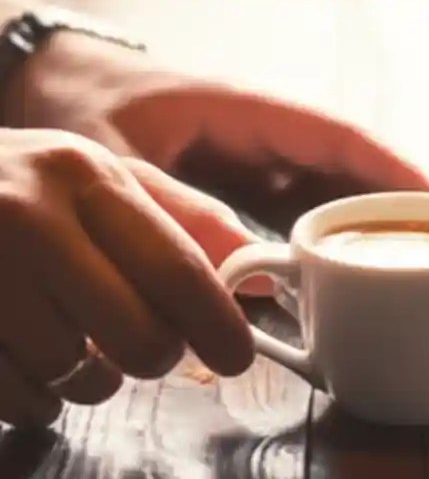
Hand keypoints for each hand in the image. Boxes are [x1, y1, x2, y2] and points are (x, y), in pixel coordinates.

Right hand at [0, 129, 253, 427]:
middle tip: (145, 346)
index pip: (175, 267)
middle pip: (135, 333)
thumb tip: (259, 273)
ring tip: (73, 341)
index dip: (217, 324)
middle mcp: (28, 216)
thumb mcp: (97, 177)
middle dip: (154, 356)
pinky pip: (20, 397)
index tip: (237, 357)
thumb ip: (183, 220)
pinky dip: (39, 396)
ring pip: (74, 374)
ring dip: (89, 378)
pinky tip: (30, 358)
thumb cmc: (18, 185)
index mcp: (84, 177)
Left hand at [4, 33, 428, 263]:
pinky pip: (302, 210)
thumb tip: (246, 276)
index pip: (344, 137)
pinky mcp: (247, 183)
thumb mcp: (116, 157)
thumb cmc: (81, 103)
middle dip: (403, 208)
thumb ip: (175, 210)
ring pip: (335, 191)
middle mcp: (269, 132)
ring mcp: (261, 157)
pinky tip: (344, 279)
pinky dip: (328, 242)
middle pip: (356, 169)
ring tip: (415, 271)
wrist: (50, 82)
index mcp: (250, 109)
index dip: (399, 172)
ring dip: (370, 228)